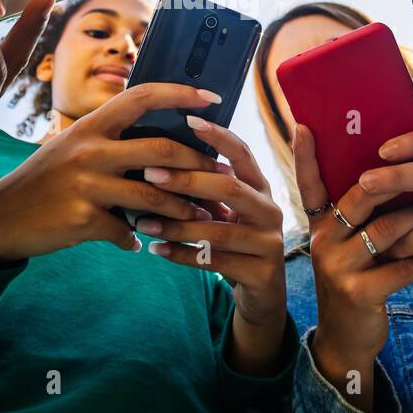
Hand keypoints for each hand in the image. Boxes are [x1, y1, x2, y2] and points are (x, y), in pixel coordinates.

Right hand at [0, 84, 227, 265]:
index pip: (141, 96)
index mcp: (90, 126)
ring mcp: (85, 184)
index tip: (212, 98)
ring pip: (154, 196)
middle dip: (198, 165)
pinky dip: (135, 239)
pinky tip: (138, 243)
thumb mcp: (71, 148)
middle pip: (161, 150)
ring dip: (181, 210)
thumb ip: (109, 143)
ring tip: (195, 217)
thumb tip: (162, 146)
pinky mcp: (82, 219)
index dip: (180, 93)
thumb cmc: (44, 181)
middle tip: (219, 176)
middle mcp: (88, 149)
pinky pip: (127, 231)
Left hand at [132, 118, 288, 375]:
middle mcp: (270, 210)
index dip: (219, 136)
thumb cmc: (234, 242)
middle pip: (228, 187)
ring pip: (218, 230)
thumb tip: (159, 157)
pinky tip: (156, 249)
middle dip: (187, 180)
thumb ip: (207, 187)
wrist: (263, 293)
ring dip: (176, 225)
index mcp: (260, 187)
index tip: (189, 119)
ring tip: (142, 222)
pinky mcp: (263, 273)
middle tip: (149, 173)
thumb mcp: (227, 211)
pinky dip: (182, 255)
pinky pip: (215, 262)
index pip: (243, 153)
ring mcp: (270, 242)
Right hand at [293, 124, 412, 411]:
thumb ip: (356, 217)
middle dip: (400, 179)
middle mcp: (323, 241)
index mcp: (319, 226)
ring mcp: (338, 267)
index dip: (305, 155)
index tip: (306, 124)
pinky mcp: (359, 292)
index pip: (310, 184)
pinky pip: (402, 266)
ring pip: (388, 229)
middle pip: (361, 196)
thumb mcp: (345, 247)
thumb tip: (387, 175)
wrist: (345, 339)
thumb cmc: (355, 282)